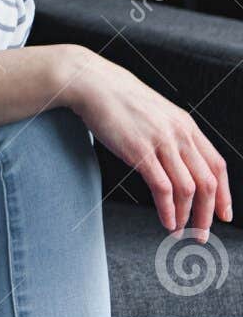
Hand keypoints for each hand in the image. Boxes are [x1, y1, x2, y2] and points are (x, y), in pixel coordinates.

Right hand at [60, 46, 231, 239]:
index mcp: (187, 126)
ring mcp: (160, 142)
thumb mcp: (157, 114)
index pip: (217, 166)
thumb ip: (172, 135)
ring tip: (179, 231)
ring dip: (187, 216)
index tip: (223, 214)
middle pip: (207, 182)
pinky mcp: (139, 151)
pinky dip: (167, 210)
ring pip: (187, 189)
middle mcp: (179, 134)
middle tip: (202, 233)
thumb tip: (179, 161)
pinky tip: (165, 220)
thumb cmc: (119, 99)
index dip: (224, 194)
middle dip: (208, 214)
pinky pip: (162, 188)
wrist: (93, 83)